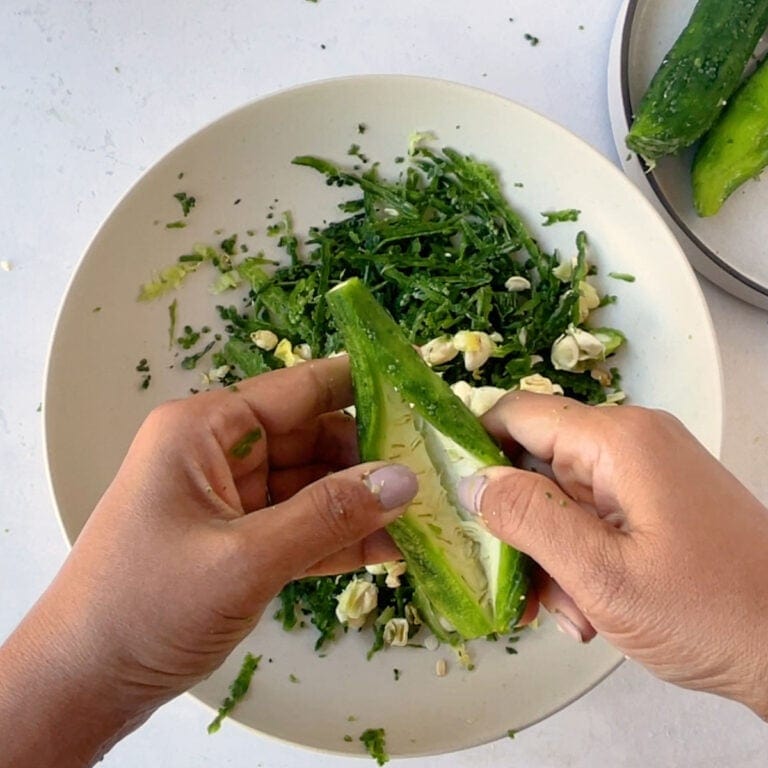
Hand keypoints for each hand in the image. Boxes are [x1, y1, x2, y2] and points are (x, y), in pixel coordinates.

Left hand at [0, 356, 416, 766]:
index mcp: (204, 429)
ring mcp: (232, 499)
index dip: (359, 384)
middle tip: (437, 471)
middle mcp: (219, 452)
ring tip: (427, 514)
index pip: (298, 390)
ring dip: (363, 503)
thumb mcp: (245, 558)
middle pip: (314, 439)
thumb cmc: (146, 606)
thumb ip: (329, 515)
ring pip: (314, 486)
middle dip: (371, 458)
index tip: (416, 383)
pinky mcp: (240, 540)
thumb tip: (404, 478)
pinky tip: (391, 547)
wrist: (83, 683)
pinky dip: (341, 536)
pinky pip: (302, 525)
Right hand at [459, 392, 767, 719]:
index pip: (517, 414)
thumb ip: (528, 519)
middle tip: (522, 584)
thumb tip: (473, 482)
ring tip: (572, 609)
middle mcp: (631, 443)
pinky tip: (594, 606)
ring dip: (552, 553)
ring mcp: (646, 473)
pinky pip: (593, 517)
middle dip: (521, 525)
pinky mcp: (656, 501)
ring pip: (562, 498)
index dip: (475, 448)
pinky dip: (581, 558)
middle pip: (537, 463)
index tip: (451, 499)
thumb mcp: (602, 574)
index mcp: (618, 440)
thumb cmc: (713, 613)